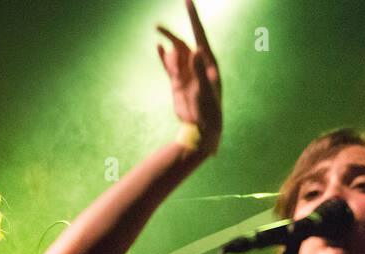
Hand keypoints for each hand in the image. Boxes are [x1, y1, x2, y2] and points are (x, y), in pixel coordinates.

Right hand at [157, 0, 220, 155]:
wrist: (201, 130)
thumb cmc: (208, 111)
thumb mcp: (204, 90)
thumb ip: (199, 70)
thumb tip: (196, 50)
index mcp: (208, 62)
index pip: (199, 33)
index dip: (193, 16)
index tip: (187, 0)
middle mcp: (198, 65)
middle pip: (183, 42)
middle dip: (171, 33)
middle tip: (156, 27)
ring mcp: (187, 73)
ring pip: (175, 55)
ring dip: (167, 53)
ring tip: (168, 66)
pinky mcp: (178, 83)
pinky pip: (169, 66)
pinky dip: (164, 57)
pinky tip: (158, 47)